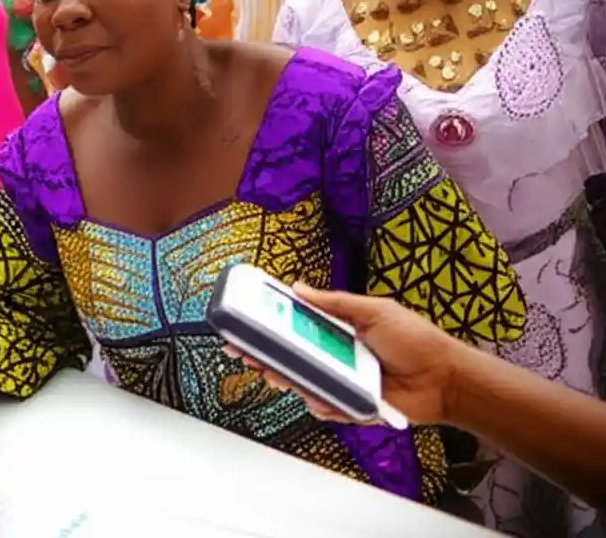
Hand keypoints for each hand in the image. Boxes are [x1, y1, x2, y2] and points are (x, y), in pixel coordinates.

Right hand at [232, 284, 460, 425]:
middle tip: (248, 354)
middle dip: (266, 355)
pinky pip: (327, 406)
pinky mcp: (351, 404)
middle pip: (292, 355)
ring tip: (274, 375)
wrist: (446, 379)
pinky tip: (318, 398)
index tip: (246, 321)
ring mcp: (343, 380)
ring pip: (304, 382)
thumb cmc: (417, 341)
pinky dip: (321, 404)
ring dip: (286, 379)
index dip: (270, 324)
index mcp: (339, 329)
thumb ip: (335, 302)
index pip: (296, 324)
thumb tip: (299, 288)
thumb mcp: (374, 310)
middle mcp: (337, 354)